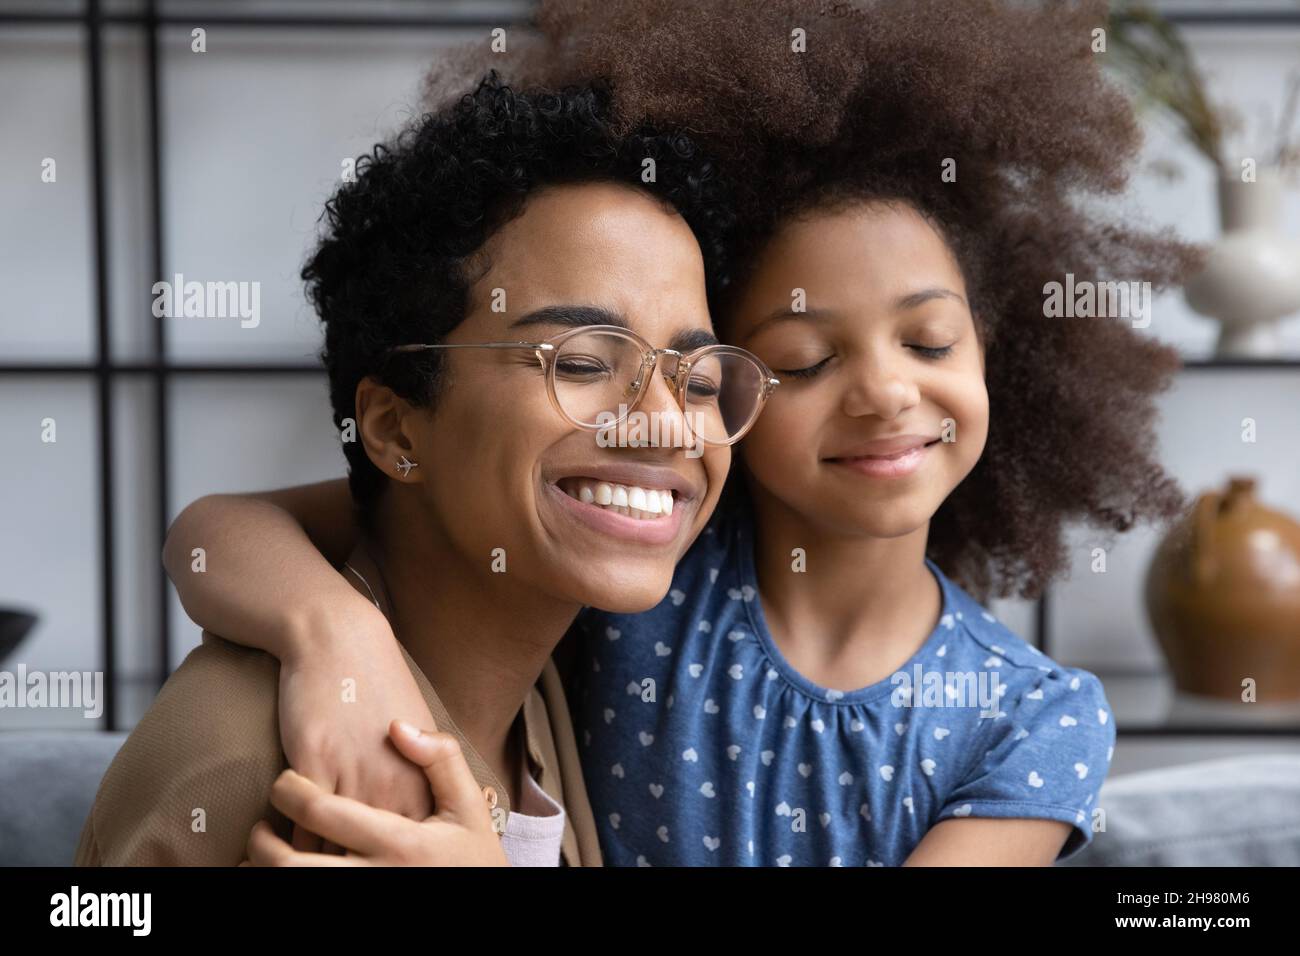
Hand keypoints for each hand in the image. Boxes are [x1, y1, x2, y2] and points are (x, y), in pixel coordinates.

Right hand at [277, 609, 436, 850]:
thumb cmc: (375, 689)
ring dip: (313, 868)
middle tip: (336, 874)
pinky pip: (300, 829)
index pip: (408, 852)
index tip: (373, 870)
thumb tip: (415, 821)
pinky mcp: (316, 767)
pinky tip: (278, 855)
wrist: (339, 640)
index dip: (388, 867)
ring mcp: (356, 781)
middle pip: (372, 860)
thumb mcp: (412, 736)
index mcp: (422, 785)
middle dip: (354, 871)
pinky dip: (289, 849)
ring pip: (333, 853)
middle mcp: (394, 789)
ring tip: (294, 872)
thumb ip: (416, 782)